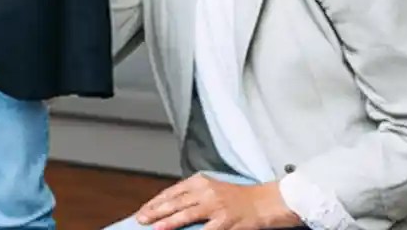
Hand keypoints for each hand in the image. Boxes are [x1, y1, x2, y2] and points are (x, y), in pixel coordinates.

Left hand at [134, 175, 299, 229]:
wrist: (265, 202)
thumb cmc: (238, 198)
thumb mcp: (212, 190)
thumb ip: (192, 197)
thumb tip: (169, 207)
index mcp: (201, 182)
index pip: (172, 191)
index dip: (156, 201)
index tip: (143, 210)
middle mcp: (207, 192)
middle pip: (176, 202)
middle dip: (156, 211)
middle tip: (141, 219)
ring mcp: (217, 207)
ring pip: (187, 214)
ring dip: (169, 222)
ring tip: (155, 227)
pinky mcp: (227, 221)